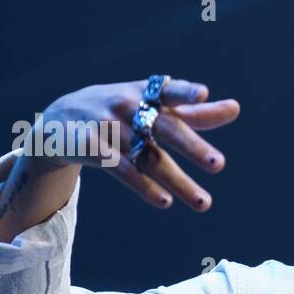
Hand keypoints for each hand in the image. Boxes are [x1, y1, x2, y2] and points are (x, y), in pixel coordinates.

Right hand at [37, 77, 239, 210]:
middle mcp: (127, 105)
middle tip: (218, 164)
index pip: (168, 91)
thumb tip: (235, 109)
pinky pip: (122, 170)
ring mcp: (107, 126)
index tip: (202, 94)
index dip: (184, 93)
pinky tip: (165, 201)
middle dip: (191, 146)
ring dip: (177, 181)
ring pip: (148, 157)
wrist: (58, 122)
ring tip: (204, 203)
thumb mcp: (150, 106)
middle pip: (164, 128)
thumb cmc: (120, 111)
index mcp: (145, 92)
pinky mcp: (90, 147)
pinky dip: (144, 186)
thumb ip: (193, 112)